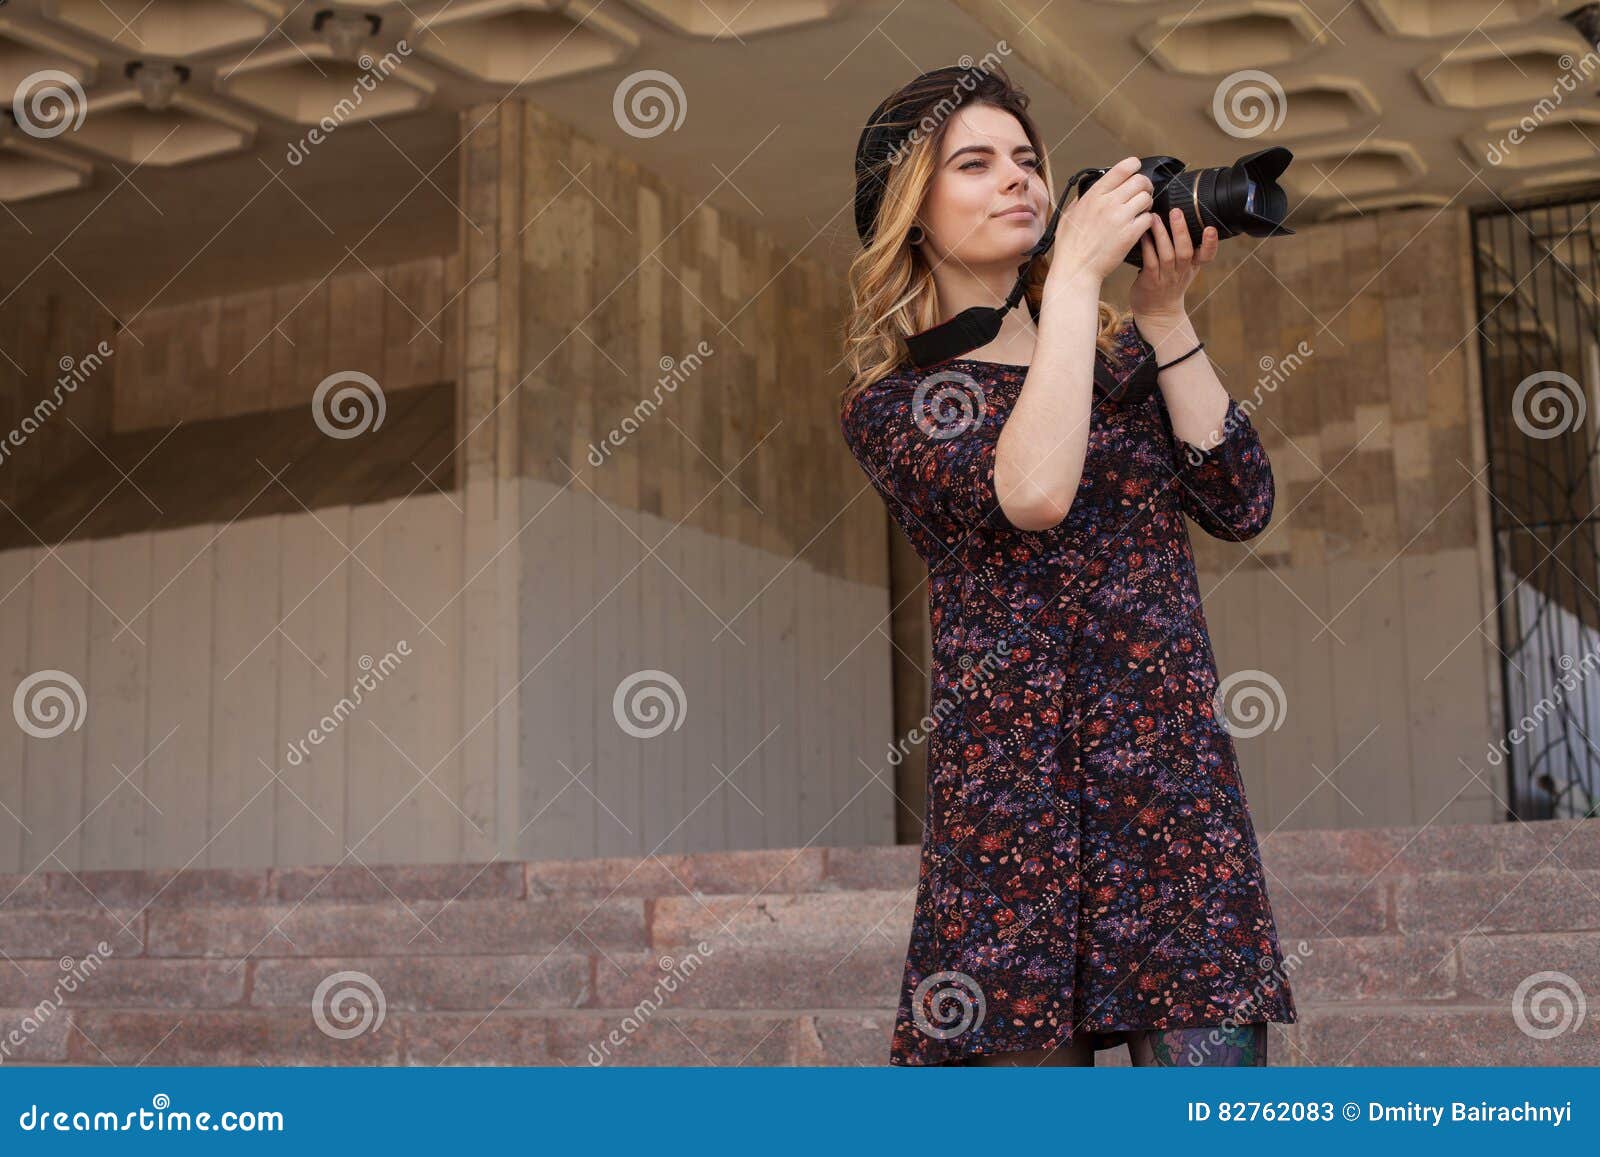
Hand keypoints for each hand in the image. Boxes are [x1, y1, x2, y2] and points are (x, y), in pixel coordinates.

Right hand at [1042, 156, 1156, 307]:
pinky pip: (1148, 218)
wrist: (1076, 269)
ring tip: (1140, 211)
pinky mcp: (1130, 234)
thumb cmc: (1070, 247)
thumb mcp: (1069, 216)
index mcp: (1094, 195)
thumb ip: (1081, 200)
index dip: (1134, 166)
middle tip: (1142, 193)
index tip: (1135, 170)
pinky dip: (1147, 221)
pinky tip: (1140, 226)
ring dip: (1147, 203)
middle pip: (1140, 181)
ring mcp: (1120, 218)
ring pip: (1147, 198)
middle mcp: (1108, 203)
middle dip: (1144, 186)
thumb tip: (1088, 192)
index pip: (1122, 168)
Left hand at [1130, 206, 1217, 332]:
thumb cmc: (1169, 284)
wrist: (1157, 313)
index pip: (1207, 255)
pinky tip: (1143, 235)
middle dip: (1181, 231)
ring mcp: (1166, 278)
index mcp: (1193, 266)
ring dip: (1161, 235)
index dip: (1211, 243)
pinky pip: (1150, 262)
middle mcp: (1181, 272)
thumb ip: (1187, 248)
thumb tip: (1179, 217)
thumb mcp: (1185, 268)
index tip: (1211, 228)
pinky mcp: (1150, 282)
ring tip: (1154, 217)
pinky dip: (1147, 247)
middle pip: (1185, 251)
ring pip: (1167, 255)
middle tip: (1176, 211)